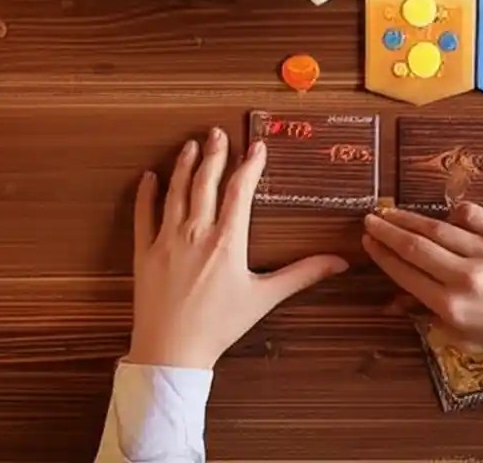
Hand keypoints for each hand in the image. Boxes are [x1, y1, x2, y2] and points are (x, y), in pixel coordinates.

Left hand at [128, 129, 348, 368]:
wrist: (171, 351)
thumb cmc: (220, 326)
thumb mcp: (264, 297)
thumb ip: (302, 275)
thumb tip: (339, 262)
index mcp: (227, 241)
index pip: (239, 191)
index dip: (249, 165)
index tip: (257, 147)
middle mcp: (196, 233)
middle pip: (205, 183)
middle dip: (214, 154)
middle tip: (218, 132)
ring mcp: (166, 240)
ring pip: (176, 192)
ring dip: (184, 166)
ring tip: (190, 145)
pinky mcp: (144, 253)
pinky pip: (143, 215)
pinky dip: (147, 193)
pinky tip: (151, 176)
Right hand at [363, 203, 482, 368]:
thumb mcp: (467, 337)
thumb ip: (430, 316)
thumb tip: (393, 302)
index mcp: (451, 308)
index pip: (405, 274)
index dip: (382, 256)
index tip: (367, 242)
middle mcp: (464, 278)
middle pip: (414, 245)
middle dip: (387, 230)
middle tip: (370, 219)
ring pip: (437, 227)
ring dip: (409, 217)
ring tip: (391, 211)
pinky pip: (471, 215)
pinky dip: (454, 211)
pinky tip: (444, 214)